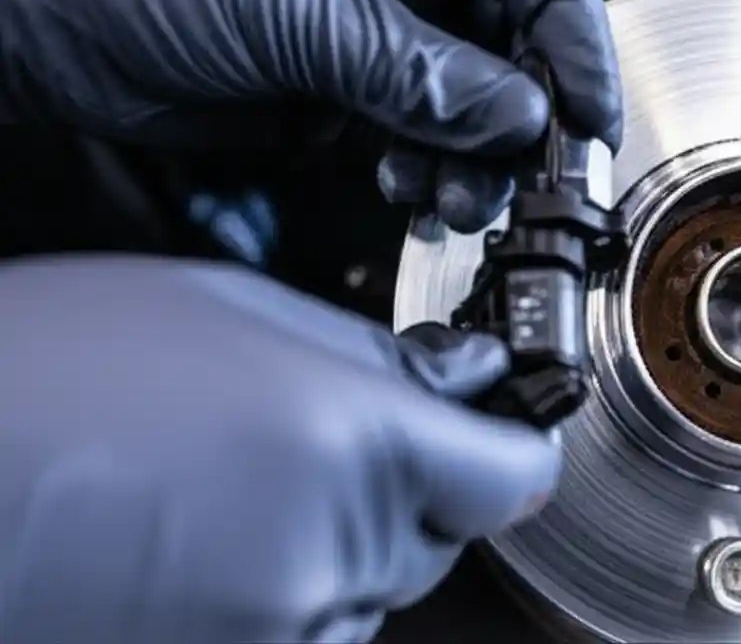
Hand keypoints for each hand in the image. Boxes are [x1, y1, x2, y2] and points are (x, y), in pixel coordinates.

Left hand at [0, 0, 621, 231]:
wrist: (49, 15)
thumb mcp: (308, 9)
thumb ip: (424, 72)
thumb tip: (519, 115)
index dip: (573, 43)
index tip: (587, 117)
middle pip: (513, 41)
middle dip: (523, 117)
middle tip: (523, 175)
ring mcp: (376, 24)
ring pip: (469, 99)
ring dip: (474, 157)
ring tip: (457, 196)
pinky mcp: (344, 83)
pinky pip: (417, 133)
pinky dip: (426, 168)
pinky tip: (411, 187)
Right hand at [0, 255, 559, 643]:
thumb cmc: (46, 371)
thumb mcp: (228, 309)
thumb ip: (364, 355)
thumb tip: (452, 382)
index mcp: (350, 441)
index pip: (513, 477)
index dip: (505, 451)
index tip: (493, 438)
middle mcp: (329, 552)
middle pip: (437, 538)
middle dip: (398, 496)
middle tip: (298, 448)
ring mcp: (273, 630)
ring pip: (367, 594)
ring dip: (329, 554)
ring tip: (220, 498)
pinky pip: (301, 633)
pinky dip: (274, 599)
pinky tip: (193, 550)